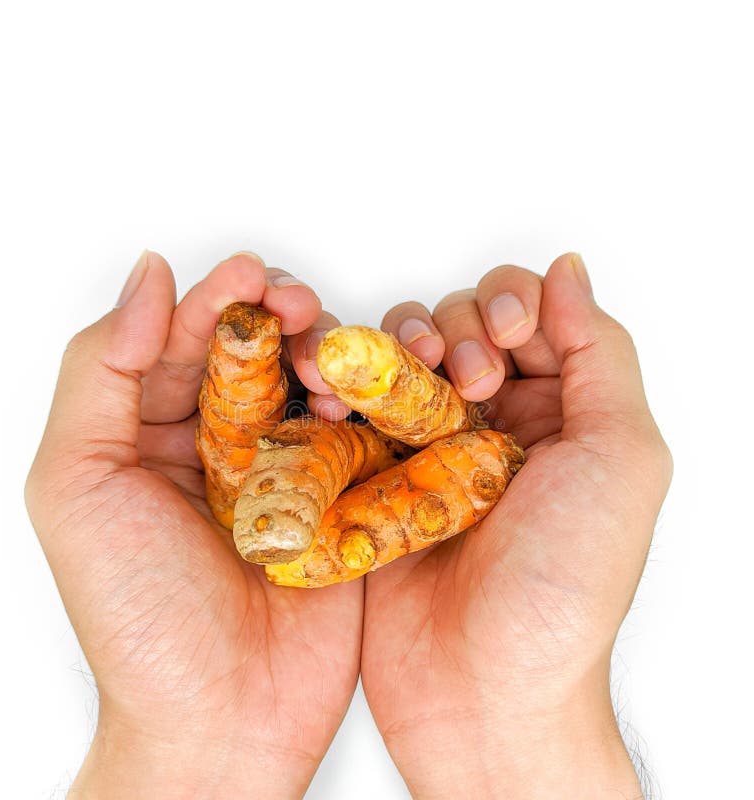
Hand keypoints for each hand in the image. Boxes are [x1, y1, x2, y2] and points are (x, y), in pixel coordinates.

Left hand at [26, 251, 357, 798]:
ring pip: (312, 380)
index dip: (215, 298)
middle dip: (281, 316)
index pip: (183, 337)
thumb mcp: (76, 486)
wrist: (223, 720)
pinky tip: (366, 403)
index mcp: (151, 429)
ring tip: (330, 373)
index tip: (250, 276)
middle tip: (301, 312)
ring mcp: (287, 467)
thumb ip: (99, 373)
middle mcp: (221, 440)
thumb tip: (147, 277)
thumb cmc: (139, 615)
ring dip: (327, 357)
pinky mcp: (343, 496)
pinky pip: (361, 431)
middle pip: (256, 348)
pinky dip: (369, 404)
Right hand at [361, 254, 672, 797]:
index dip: (510, 307)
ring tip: (405, 382)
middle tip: (465, 380)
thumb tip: (570, 271)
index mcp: (559, 415)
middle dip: (456, 328)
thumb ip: (599, 354)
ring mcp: (427, 450)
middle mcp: (493, 425)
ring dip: (397, 345)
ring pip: (400, 358)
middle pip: (459, 326)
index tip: (506, 342)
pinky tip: (344, 391)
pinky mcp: (373, 476)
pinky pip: (353, 407)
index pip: (529, 317)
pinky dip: (346, 383)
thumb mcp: (621, 459)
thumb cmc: (562, 588)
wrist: (483, 691)